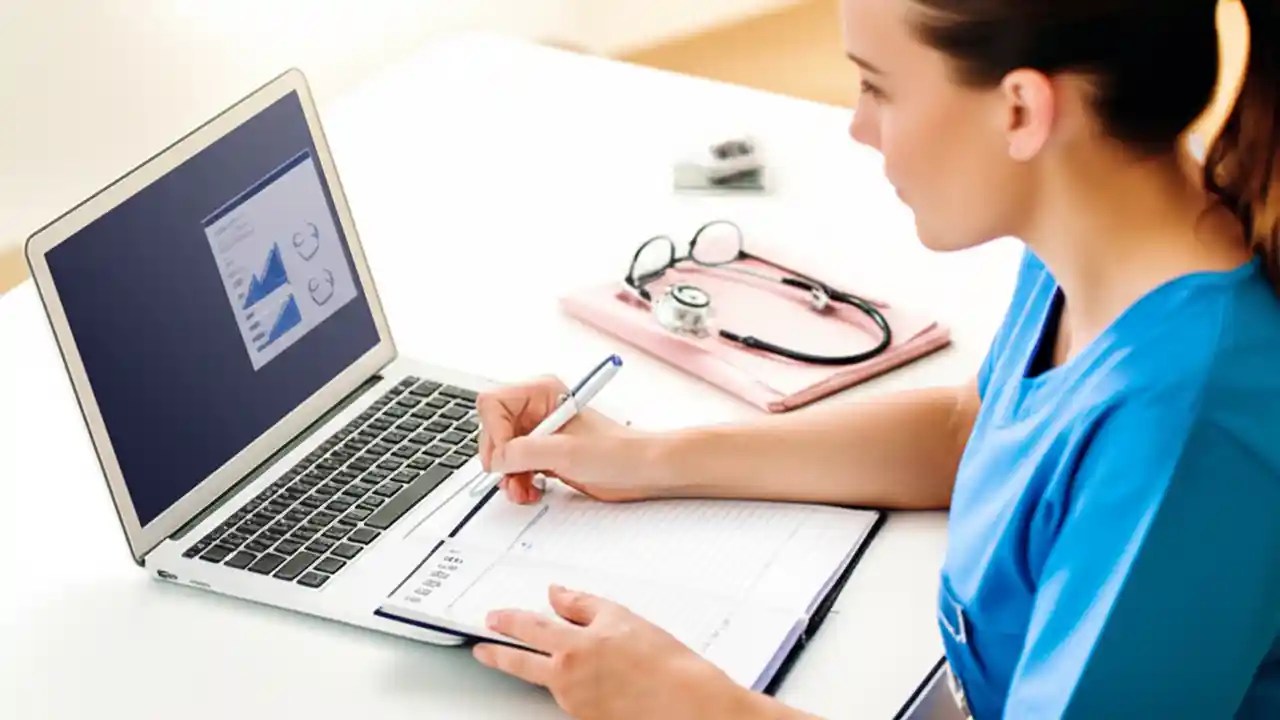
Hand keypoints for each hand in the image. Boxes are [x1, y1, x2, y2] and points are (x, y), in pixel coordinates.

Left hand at [473, 585, 758, 719]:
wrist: (685, 703)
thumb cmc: (663, 662)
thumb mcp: (622, 617)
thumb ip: (583, 605)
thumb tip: (557, 594)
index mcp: (574, 647)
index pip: (527, 628)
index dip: (506, 622)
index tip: (493, 618)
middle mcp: (567, 677)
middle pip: (519, 663)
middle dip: (496, 654)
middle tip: (481, 648)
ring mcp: (574, 702)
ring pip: (544, 680)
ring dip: (536, 667)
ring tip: (537, 656)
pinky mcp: (585, 718)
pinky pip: (567, 695)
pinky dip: (566, 682)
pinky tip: (582, 674)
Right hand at [476, 376, 667, 504]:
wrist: (642, 470)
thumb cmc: (618, 451)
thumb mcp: (567, 451)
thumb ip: (526, 451)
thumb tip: (497, 458)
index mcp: (542, 393)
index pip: (493, 404)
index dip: (494, 432)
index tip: (507, 456)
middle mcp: (537, 410)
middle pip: (493, 431)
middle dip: (500, 459)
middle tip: (512, 476)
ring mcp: (539, 434)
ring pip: (501, 453)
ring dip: (507, 476)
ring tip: (523, 489)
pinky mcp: (543, 455)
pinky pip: (514, 467)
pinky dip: (517, 482)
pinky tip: (529, 491)